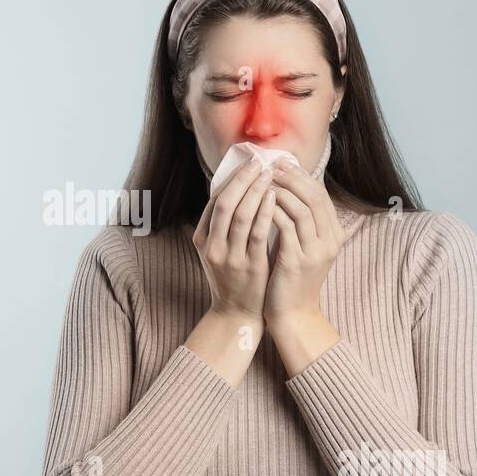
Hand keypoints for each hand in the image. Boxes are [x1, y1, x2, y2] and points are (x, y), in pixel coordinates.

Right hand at [191, 156, 277, 327]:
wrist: (237, 313)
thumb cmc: (233, 276)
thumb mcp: (220, 248)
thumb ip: (225, 223)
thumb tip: (238, 187)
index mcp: (202, 239)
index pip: (214, 201)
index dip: (231, 179)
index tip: (246, 163)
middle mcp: (212, 247)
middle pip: (225, 203)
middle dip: (242, 179)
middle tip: (258, 162)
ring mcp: (230, 257)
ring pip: (241, 215)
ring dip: (256, 191)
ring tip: (268, 174)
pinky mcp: (249, 266)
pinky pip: (258, 233)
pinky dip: (265, 212)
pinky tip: (274, 197)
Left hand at [263, 158, 344, 326]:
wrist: (293, 314)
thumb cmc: (292, 278)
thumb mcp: (305, 247)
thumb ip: (301, 222)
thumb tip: (286, 189)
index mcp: (334, 234)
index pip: (320, 194)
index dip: (301, 176)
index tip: (281, 163)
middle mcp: (330, 241)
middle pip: (313, 196)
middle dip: (290, 177)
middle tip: (269, 165)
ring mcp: (315, 252)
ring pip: (300, 209)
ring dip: (279, 191)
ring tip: (261, 181)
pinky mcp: (297, 261)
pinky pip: (285, 227)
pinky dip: (271, 211)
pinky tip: (257, 204)